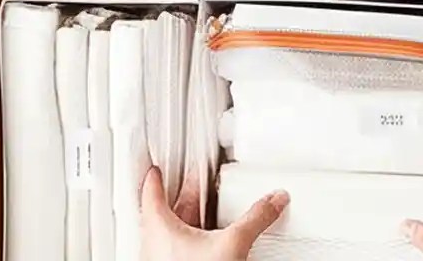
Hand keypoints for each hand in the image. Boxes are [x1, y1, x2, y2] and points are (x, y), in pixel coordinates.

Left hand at [140, 166, 288, 260]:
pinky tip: (211, 244)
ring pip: (173, 232)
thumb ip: (255, 218)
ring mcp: (162, 260)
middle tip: (194, 182)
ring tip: (207, 211)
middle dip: (184, 196)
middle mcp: (155, 245)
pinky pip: (182, 250)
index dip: (155, 179)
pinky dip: (195, 241)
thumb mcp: (232, 243)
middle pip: (166, 211)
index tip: (156, 170)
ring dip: (191, 220)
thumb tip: (272, 202)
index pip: (150, 194)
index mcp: (159, 227)